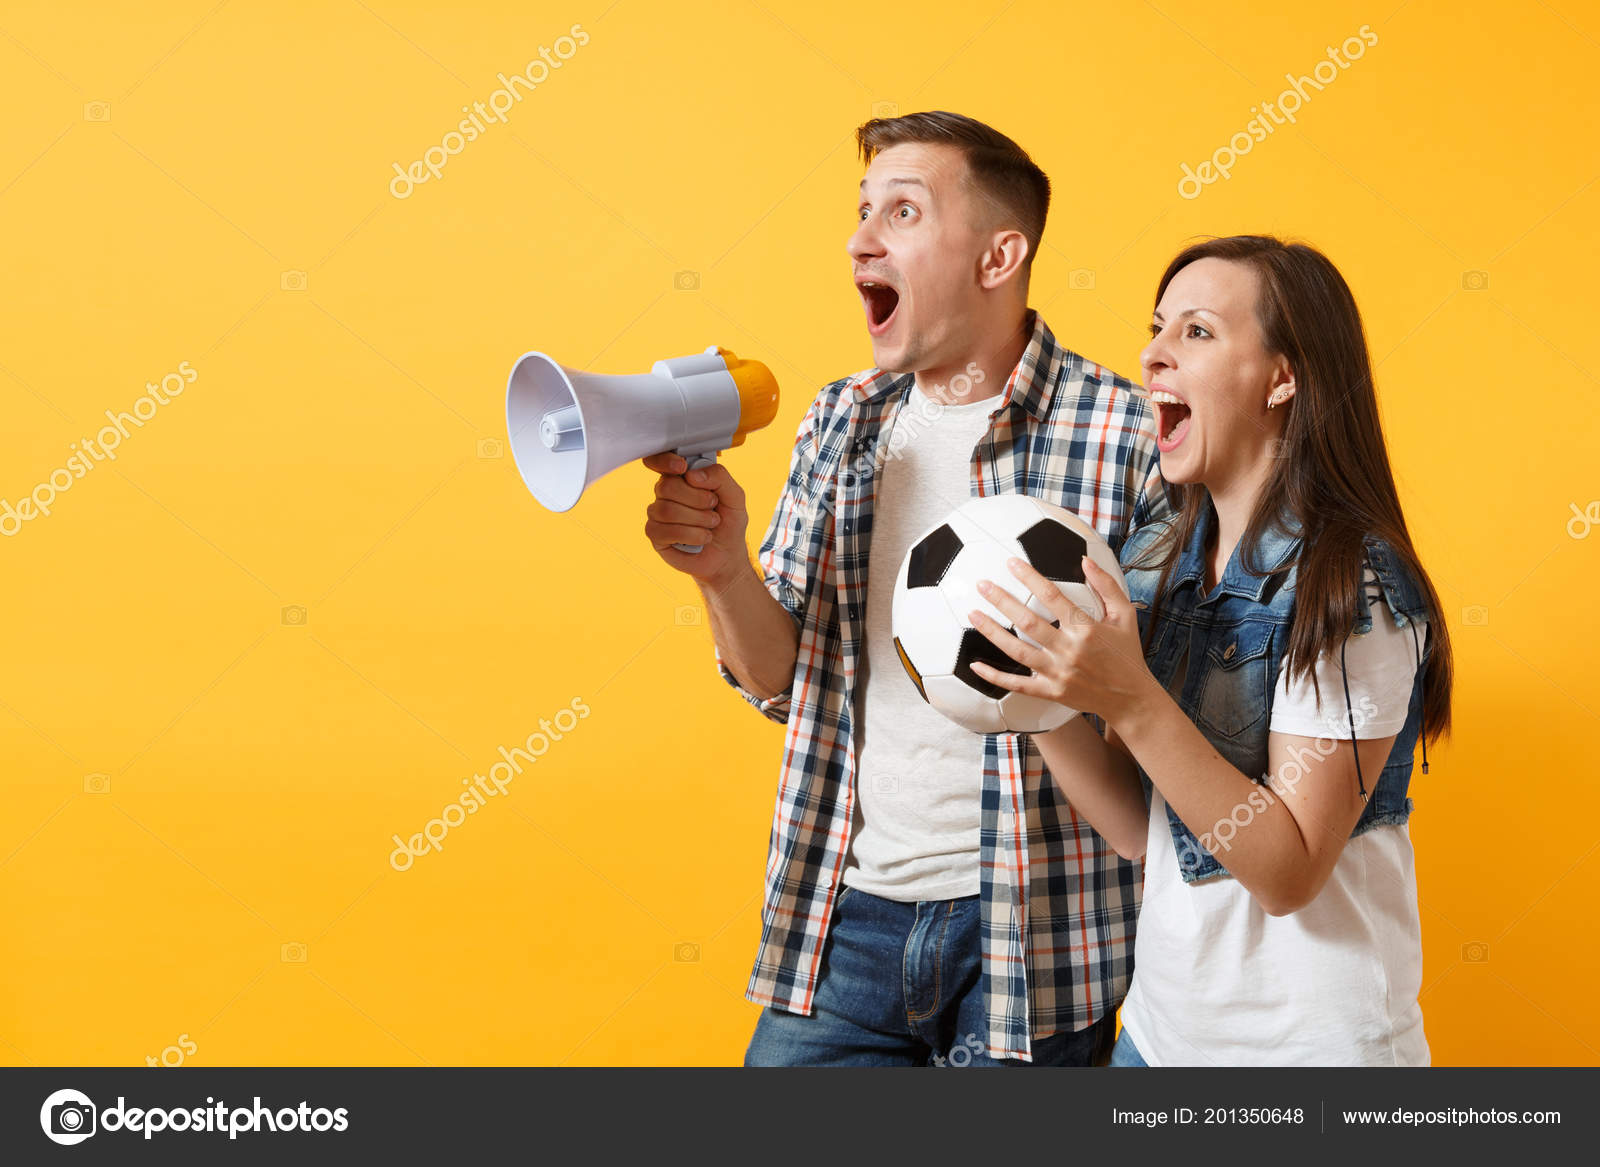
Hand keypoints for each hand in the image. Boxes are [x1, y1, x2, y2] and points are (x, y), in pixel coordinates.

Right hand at [641, 453, 750, 586]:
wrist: (728, 555)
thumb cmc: (729, 523)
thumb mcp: (735, 497)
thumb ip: (720, 477)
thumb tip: (693, 475)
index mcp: (682, 477)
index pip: (659, 460)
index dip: (665, 461)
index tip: (682, 467)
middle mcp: (666, 493)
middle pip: (666, 486)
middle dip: (697, 499)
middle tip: (713, 506)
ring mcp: (658, 514)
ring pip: (667, 510)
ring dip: (697, 519)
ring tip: (711, 525)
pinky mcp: (656, 535)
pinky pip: (665, 531)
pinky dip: (691, 535)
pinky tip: (702, 538)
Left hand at [967, 556, 1154, 723]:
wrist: (1130, 698)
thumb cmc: (1126, 652)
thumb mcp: (1125, 616)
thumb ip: (1106, 586)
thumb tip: (1085, 561)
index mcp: (1086, 629)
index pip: (1052, 597)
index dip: (1030, 577)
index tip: (1011, 563)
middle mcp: (1069, 650)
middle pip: (1028, 622)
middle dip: (1002, 601)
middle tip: (982, 584)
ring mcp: (1057, 673)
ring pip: (1017, 651)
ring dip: (992, 632)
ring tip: (973, 614)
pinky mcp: (1050, 692)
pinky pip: (1017, 685)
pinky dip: (995, 676)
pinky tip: (975, 664)